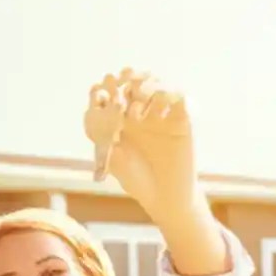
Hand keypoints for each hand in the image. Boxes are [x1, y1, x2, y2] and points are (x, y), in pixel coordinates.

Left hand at [84, 69, 202, 222]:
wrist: (163, 196)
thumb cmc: (135, 179)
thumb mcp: (111, 157)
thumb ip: (102, 134)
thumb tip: (92, 107)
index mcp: (121, 118)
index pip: (114, 91)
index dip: (107, 87)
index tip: (101, 90)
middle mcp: (142, 111)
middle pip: (136, 81)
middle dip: (127, 79)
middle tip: (121, 86)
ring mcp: (163, 114)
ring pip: (157, 83)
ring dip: (145, 87)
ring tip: (135, 111)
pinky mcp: (183, 119)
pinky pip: (180, 96)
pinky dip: (170, 93)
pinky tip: (158, 106)